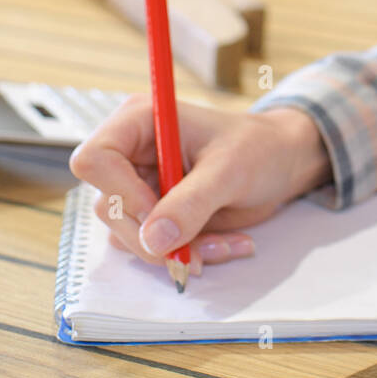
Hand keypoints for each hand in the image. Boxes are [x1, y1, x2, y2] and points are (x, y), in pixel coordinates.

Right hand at [69, 97, 331, 276]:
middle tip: (196, 252)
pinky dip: (188, 254)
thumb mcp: (230, 170)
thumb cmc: (258, 148)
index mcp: (140, 122)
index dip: (119, 193)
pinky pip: (153, 248)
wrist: (282, 163)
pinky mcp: (155, 216)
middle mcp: (131, 155)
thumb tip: (153, 239)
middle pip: (107, 208)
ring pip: (129, 235)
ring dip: (176, 251)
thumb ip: (191, 202)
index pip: (94, 159)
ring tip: (224, 243)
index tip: (158, 215)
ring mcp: (140, 187)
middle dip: (153, 238)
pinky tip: (226, 243)